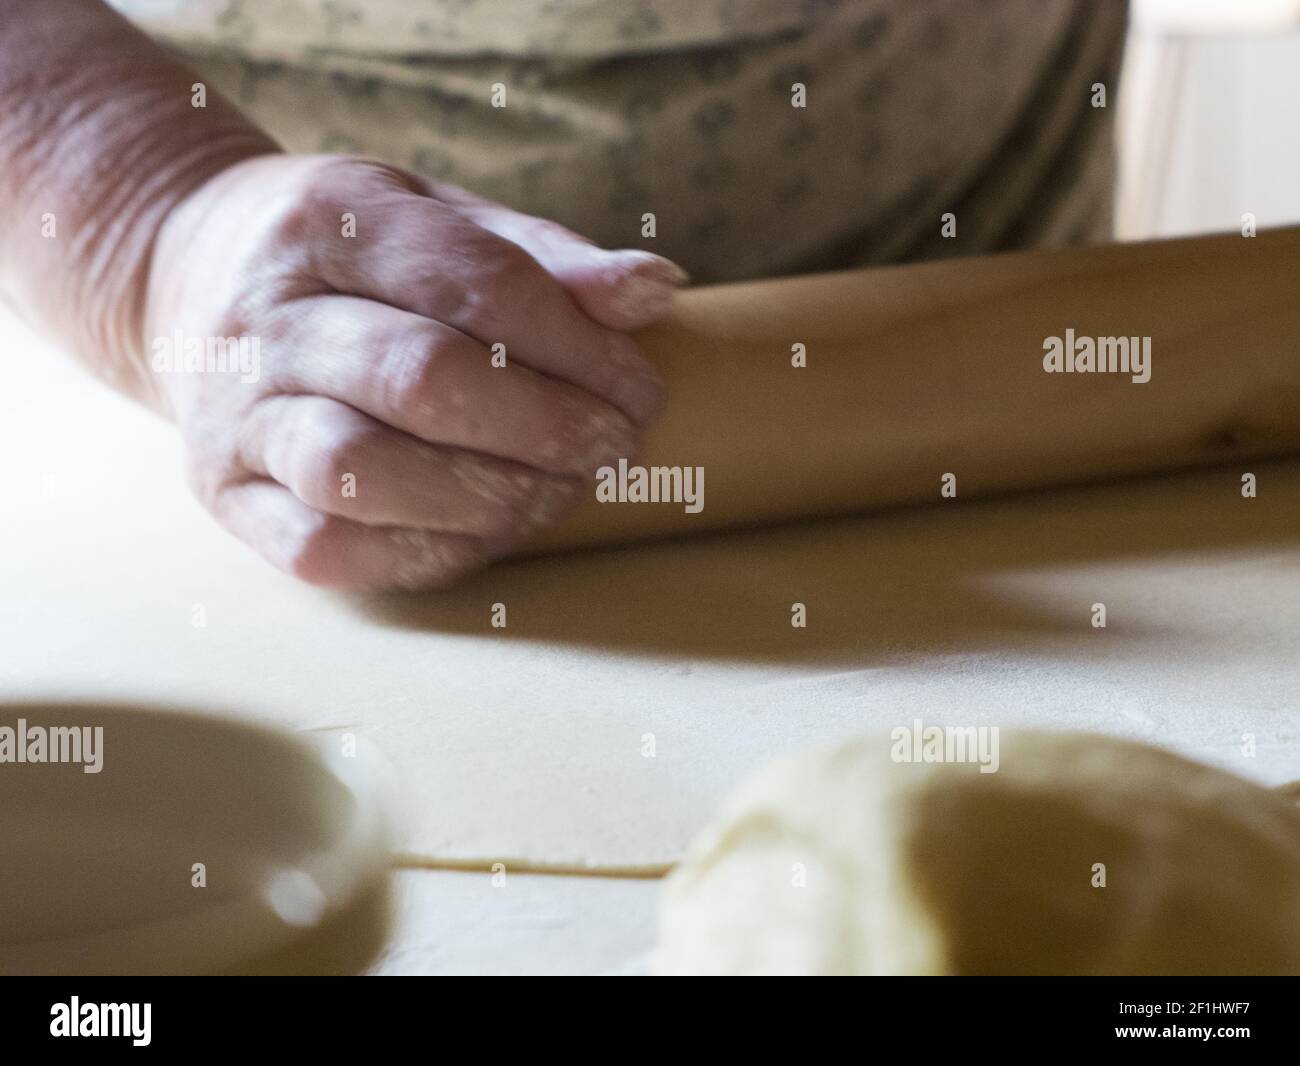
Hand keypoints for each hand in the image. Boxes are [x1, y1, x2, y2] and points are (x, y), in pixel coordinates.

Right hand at [140, 154, 682, 588]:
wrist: (188, 276)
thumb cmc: (352, 254)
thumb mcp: (439, 216)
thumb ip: (546, 258)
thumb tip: (657, 289)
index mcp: (331, 219)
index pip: (476, 283)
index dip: (579, 346)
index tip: (641, 391)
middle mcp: (269, 316)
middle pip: (421, 378)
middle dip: (545, 426)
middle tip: (614, 449)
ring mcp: (236, 412)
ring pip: (360, 471)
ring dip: (486, 496)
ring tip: (556, 493)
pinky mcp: (225, 493)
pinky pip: (324, 546)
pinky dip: (423, 551)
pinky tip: (485, 532)